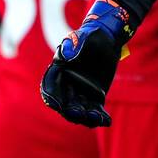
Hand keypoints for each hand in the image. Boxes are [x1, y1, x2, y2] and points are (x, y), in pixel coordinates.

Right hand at [40, 0, 132, 127]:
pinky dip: (100, 117)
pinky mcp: (95, 97)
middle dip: (72, 112)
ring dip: (87, 117)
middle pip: (65, 105)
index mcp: (58, 73)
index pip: (50, 89)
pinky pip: (95, 110)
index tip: (57, 105)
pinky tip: (106, 121)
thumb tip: (65, 57)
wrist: (108, 39)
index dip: (52, 98)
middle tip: (81, 115)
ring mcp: (81, 93)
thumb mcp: (82, 37)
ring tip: (97, 119)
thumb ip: (72, 45)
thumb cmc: (91, 36)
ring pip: (81, 111)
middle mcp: (67, 87)